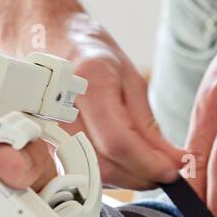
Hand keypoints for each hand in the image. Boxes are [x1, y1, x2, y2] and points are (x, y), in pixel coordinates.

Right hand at [7, 8, 183, 189]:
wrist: (43, 38)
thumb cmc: (88, 52)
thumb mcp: (130, 78)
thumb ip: (149, 125)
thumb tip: (173, 161)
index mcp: (89, 81)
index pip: (118, 142)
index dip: (150, 164)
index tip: (173, 170)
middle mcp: (61, 106)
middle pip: (104, 163)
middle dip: (142, 175)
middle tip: (167, 170)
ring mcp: (46, 125)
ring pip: (91, 172)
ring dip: (127, 178)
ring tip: (148, 164)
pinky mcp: (43, 140)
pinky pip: (79, 168)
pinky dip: (108, 172)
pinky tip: (124, 162)